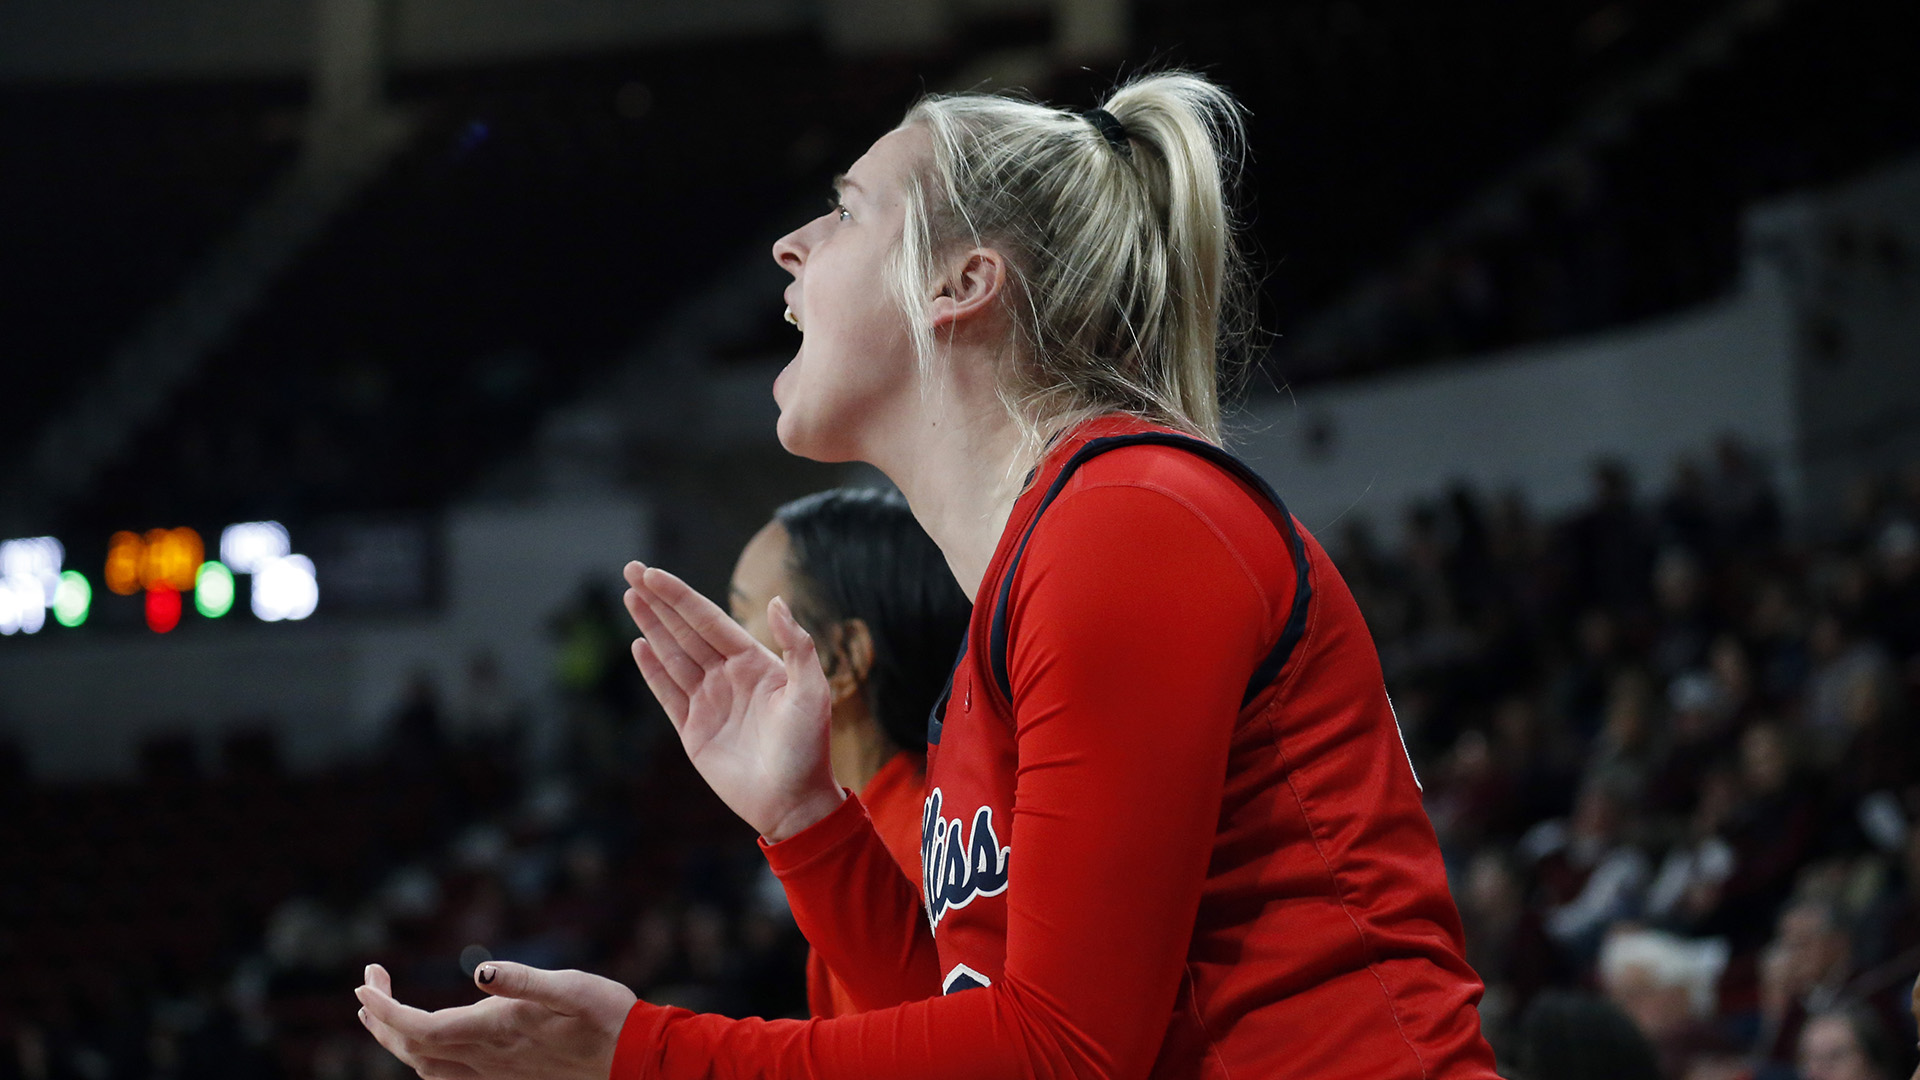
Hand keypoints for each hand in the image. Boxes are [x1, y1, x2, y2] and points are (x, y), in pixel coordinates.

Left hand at [356, 961, 635, 1079]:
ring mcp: (495, 1071)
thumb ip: (524, 980)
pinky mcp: (506, 1076)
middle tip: (368, 983)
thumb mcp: (570, 986)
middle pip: (413, 1050)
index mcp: (495, 1030)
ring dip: (396, 1039)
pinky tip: (427, 1040)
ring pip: (426, 1066)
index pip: (420, 1027)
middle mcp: (487, 1058)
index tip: (364, 982)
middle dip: (380, 1019)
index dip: (385, 1010)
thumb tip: (482, 972)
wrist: (633, 1058)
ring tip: (379, 1013)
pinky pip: (447, 1075)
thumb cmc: (606, 1016)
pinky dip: (423, 1055)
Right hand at [622, 561, 843, 841]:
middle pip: (686, 630)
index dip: (681, 596)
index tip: (654, 573)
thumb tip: (775, 601)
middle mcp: (729, 676)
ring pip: (672, 656)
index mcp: (755, 662)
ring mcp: (709, 701)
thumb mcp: (811, 692)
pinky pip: (668, 692)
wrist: (793, 803)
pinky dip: (652, 669)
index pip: (710, 620)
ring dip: (650, 626)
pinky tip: (638, 644)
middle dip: (659, 601)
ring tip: (629, 596)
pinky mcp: (693, 730)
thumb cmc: (809, 747)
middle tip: (631, 569)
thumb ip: (797, 646)